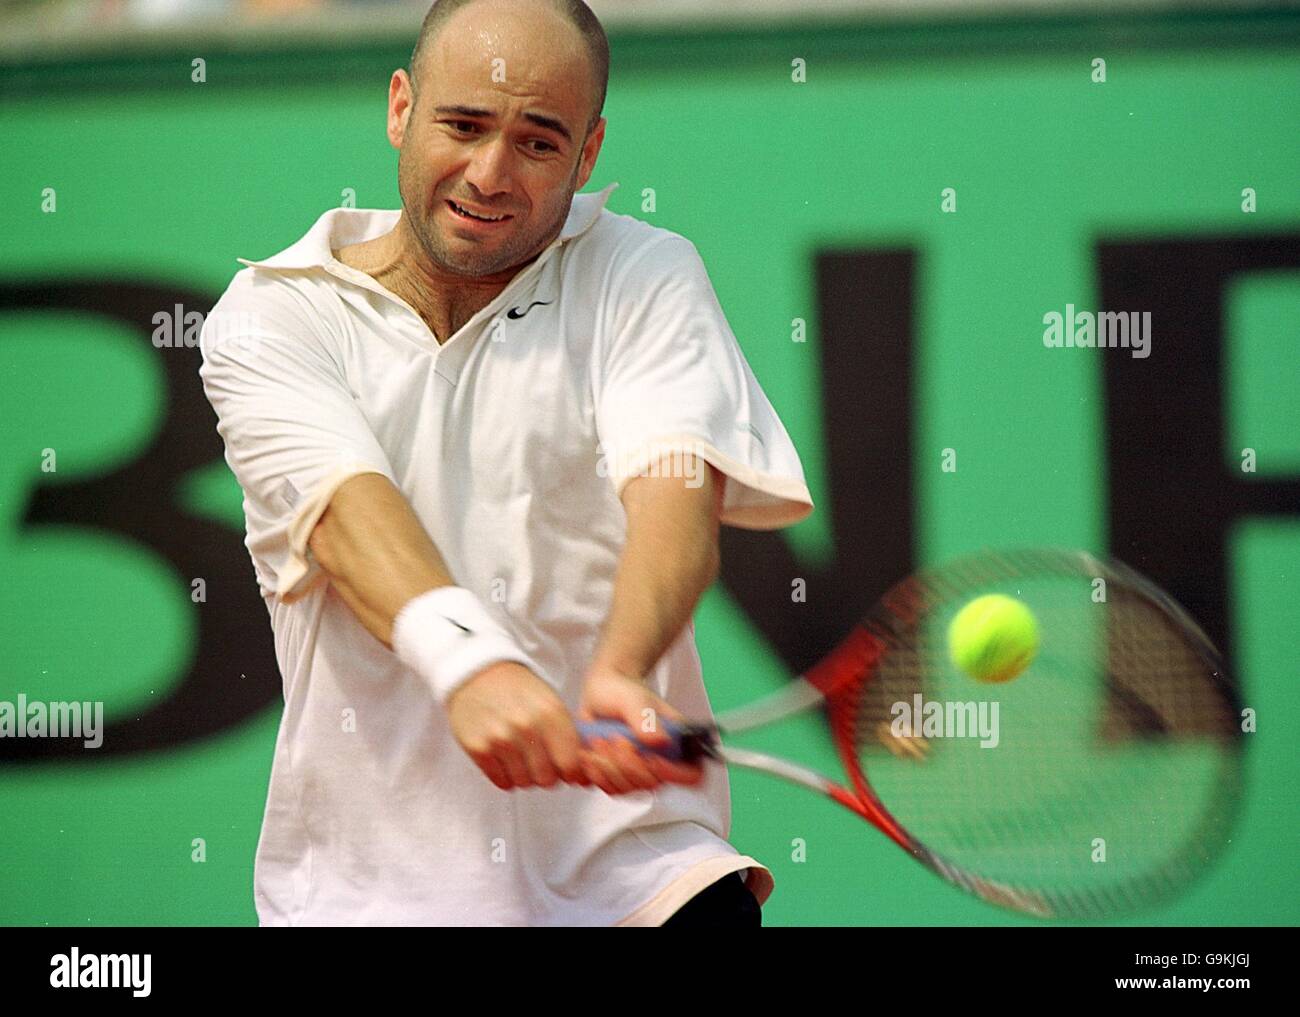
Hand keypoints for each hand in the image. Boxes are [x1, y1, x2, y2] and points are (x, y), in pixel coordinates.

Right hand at [446, 661, 590, 790]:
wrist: (478, 673)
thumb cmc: (520, 690)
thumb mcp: (551, 703)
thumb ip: (569, 737)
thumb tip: (583, 777)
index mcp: (551, 713)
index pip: (570, 765)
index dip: (571, 771)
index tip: (566, 769)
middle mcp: (526, 727)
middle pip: (547, 779)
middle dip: (547, 775)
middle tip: (541, 761)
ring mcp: (500, 739)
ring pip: (524, 783)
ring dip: (525, 775)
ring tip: (520, 756)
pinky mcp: (478, 748)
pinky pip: (502, 782)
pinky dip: (505, 775)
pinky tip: (504, 757)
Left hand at [577, 668, 704, 794]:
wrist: (599, 694)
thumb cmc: (622, 692)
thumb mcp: (633, 698)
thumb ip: (644, 717)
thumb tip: (659, 741)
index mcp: (677, 742)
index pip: (692, 774)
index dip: (676, 774)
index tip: (652, 759)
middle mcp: (661, 761)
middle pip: (653, 784)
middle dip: (629, 763)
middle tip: (617, 738)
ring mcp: (639, 772)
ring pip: (629, 789)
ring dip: (609, 766)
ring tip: (601, 740)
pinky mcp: (618, 777)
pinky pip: (610, 789)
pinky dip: (597, 773)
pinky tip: (592, 753)